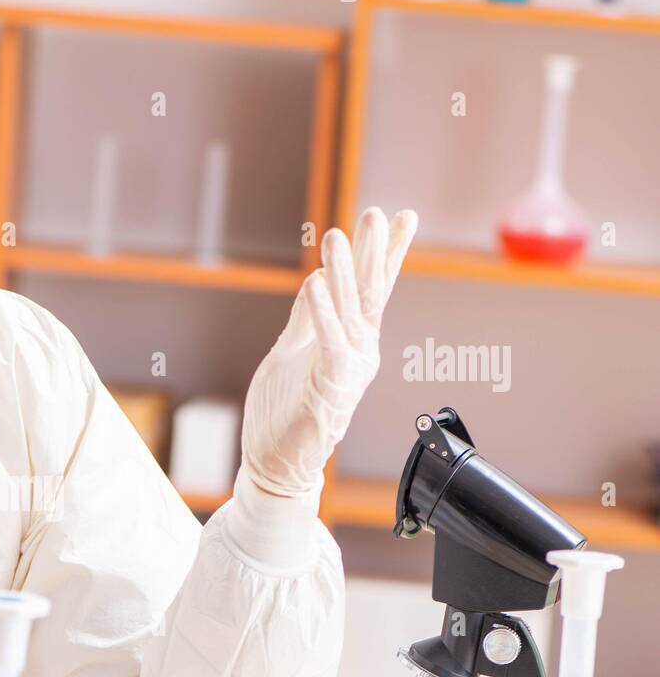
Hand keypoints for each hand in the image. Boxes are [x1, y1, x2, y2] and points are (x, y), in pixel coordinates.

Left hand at [240, 208, 417, 498]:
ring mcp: (348, 370)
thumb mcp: (291, 350)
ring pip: (350, 313)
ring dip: (345, 272)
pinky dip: (322, 312)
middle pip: (370, 294)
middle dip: (375, 252)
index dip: (385, 253)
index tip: (401, 216)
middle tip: (380, 212)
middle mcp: (358, 352)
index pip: (371, 290)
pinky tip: (317, 282)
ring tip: (339, 234)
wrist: (275, 464)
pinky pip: (328, 342)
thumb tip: (316, 279)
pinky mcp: (329, 387)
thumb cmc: (282, 413)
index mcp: (351, 342)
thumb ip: (306, 318)